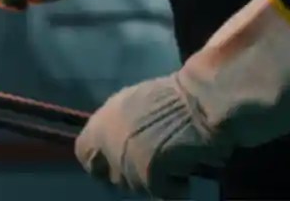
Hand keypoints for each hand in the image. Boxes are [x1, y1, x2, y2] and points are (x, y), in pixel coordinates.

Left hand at [75, 0, 289, 197]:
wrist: (205, 98)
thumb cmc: (179, 98)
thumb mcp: (136, 104)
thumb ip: (120, 126)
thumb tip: (112, 150)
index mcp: (103, 118)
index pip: (84, 153)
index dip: (101, 164)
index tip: (120, 167)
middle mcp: (108, 137)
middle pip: (114, 177)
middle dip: (135, 176)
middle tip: (161, 166)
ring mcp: (127, 156)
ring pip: (137, 187)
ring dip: (158, 181)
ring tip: (179, 162)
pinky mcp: (149, 170)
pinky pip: (162, 193)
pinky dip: (178, 188)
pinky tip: (189, 171)